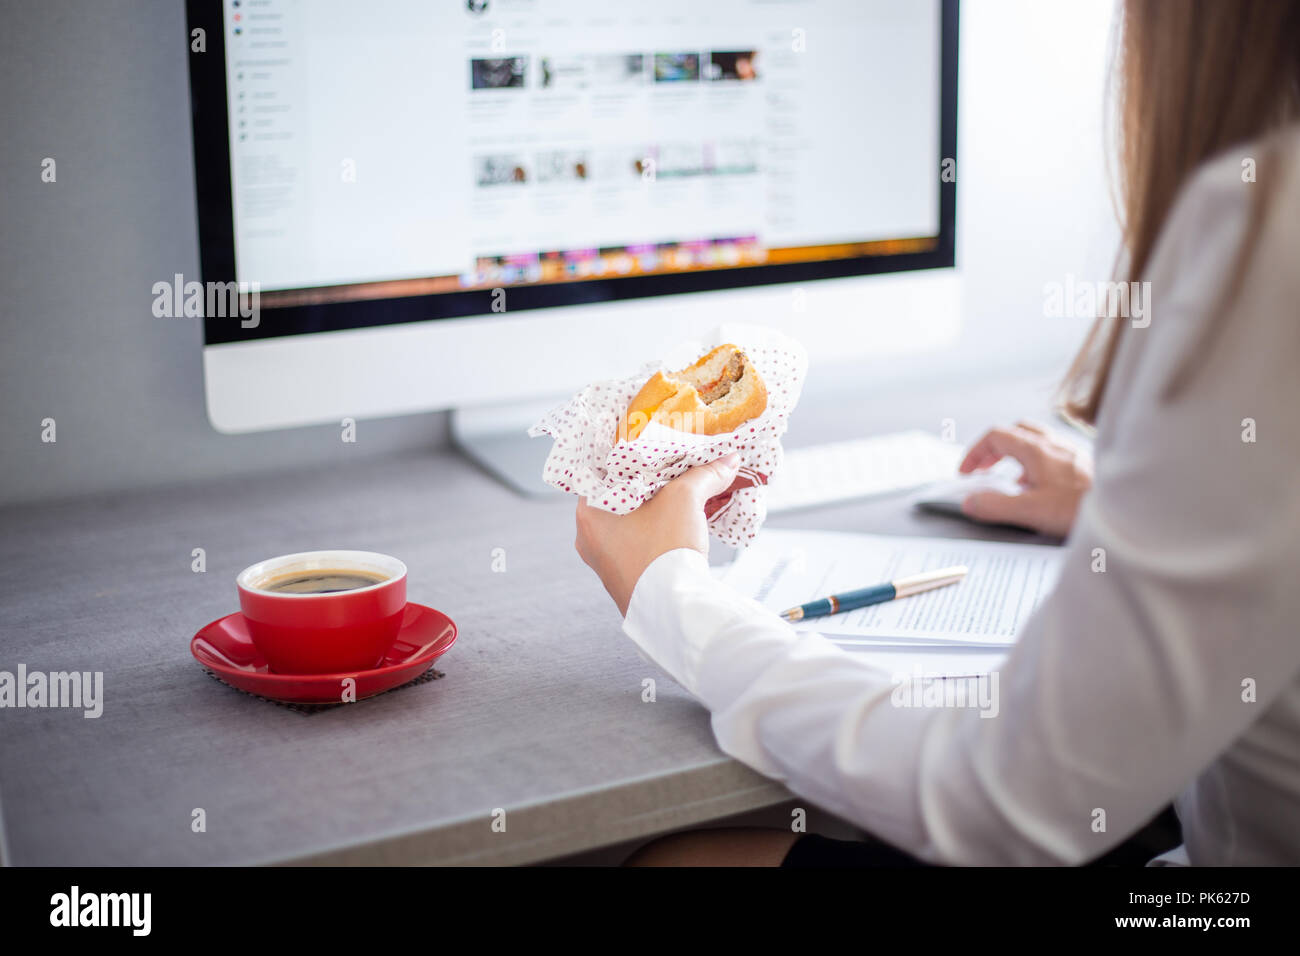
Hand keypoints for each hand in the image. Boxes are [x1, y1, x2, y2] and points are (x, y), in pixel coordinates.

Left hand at [575, 452, 741, 615]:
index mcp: (589, 510)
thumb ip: (705, 474)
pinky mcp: (621, 574)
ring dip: (651, 505)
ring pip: (626, 518)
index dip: (627, 452)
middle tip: (667, 463)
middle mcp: (588, 535)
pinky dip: (653, 527)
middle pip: (616, 494)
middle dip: (645, 479)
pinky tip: (675, 521)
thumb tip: (728, 460)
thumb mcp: (685, 501)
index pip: (602, 468)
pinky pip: (634, 540)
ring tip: (676, 489)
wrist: (672, 610)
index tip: (646, 442)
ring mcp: (603, 558)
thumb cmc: (664, 552)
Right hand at [958, 421, 1092, 536]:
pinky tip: (1042, 487)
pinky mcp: (1085, 464)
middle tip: (984, 469)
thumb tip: (970, 502)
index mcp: (1036, 449)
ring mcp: (1071, 452)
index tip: (967, 472)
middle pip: (1015, 431)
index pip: (995, 435)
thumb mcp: (1031, 511)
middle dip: (994, 448)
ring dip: (1016, 454)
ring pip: (1036, 439)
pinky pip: (1054, 453)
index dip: (975, 452)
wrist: (1129, 509)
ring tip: (1011, 479)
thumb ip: (995, 506)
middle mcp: (1054, 444)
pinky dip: (1038, 463)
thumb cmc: (1085, 507)